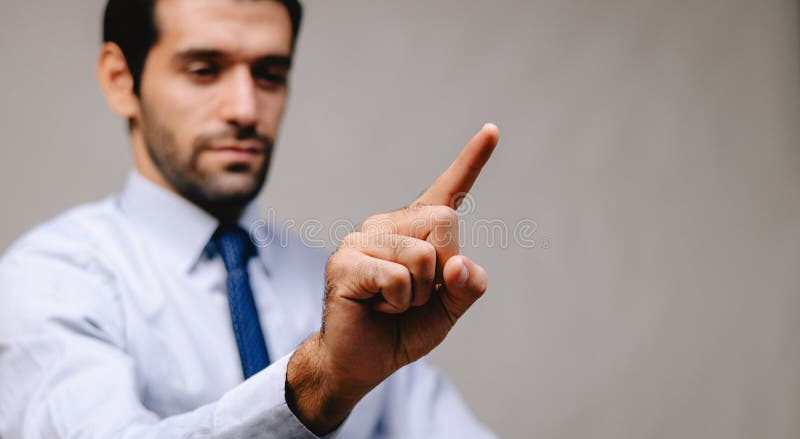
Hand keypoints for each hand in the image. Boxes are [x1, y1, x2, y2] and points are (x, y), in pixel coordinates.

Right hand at [286, 124, 499, 433]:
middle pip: (444, 223)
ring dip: (417, 295)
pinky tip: (376, 306)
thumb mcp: (449, 309)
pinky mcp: (345, 261)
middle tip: (413, 295)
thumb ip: (467, 285)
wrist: (363, 362)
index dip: (472, 161)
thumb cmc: (402, 329)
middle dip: (442, 271)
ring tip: (391, 303)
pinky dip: (397, 302)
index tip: (492, 130)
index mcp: (416, 230)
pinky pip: (397, 277)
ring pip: (423, 255)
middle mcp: (387, 224)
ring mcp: (362, 239)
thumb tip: (458, 264)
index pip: (448, 190)